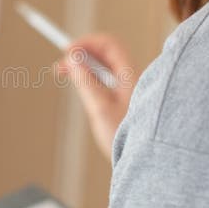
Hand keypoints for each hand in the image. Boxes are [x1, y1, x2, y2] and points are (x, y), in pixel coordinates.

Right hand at [54, 33, 137, 158]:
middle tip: (60, 67)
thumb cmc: (128, 140)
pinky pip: (107, 82)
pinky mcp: (127, 103)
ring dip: (84, 68)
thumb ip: (86, 82)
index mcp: (131, 76)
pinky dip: (92, 80)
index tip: (67, 51)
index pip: (109, 44)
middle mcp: (133, 79)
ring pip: (105, 69)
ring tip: (66, 76)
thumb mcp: (100, 110)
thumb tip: (73, 59)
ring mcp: (131, 91)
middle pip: (106, 55)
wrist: (148, 164)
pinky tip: (82, 90)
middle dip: (82, 55)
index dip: (87, 43)